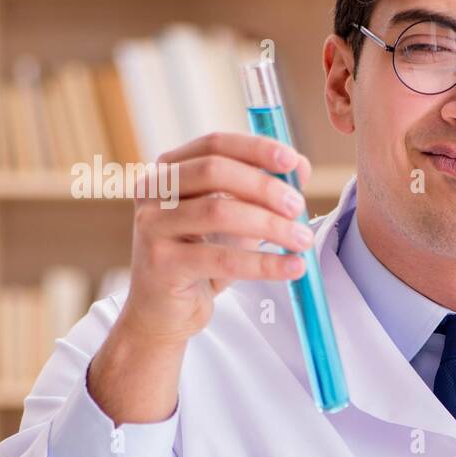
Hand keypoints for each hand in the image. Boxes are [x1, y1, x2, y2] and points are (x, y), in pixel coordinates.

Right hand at [122, 132, 315, 346]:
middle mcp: (153, 191)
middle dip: (264, 186)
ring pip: (218, 212)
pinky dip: (264, 263)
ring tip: (303, 240)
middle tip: (298, 206)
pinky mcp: (161, 264)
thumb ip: (260, 190)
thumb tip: (300, 166)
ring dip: (270, 225)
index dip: (256, 148)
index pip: (214, 144)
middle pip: (214, 171)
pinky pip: (222, 258)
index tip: (292, 161)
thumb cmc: (200, 258)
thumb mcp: (232, 218)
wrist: (164, 312)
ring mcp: (152, 226)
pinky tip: (292, 267)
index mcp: (169, 170)